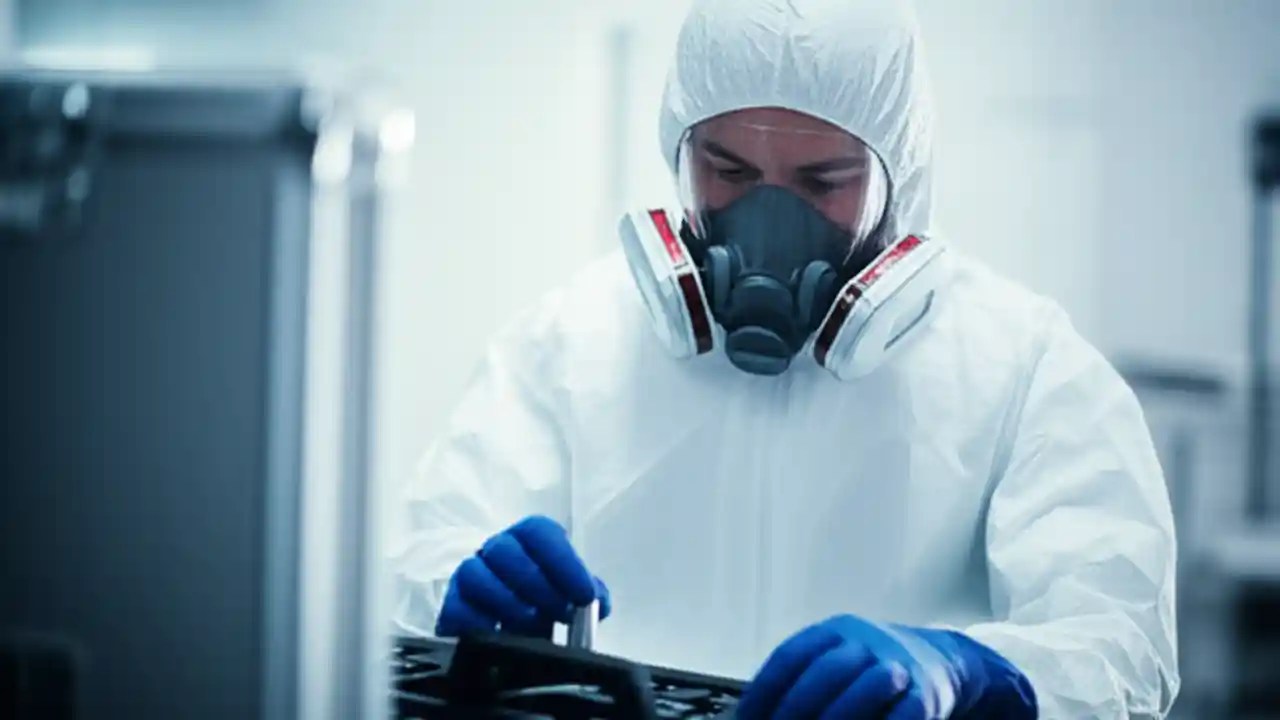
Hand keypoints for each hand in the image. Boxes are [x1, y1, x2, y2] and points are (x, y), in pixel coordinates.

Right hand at [434, 515, 610, 638]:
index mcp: (528, 539)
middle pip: (506, 550)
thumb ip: (590, 593)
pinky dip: (477, 623)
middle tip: (560, 613)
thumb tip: (597, 603)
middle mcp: (495, 549)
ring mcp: (469, 575)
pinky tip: (499, 635)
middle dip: (538, 584)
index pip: (539, 531)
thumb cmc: (545, 602)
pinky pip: (454, 607)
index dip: (563, 561)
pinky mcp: (452, 606)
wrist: (513, 632)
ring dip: (507, 602)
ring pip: (475, 574)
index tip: (583, 594)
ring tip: (532, 626)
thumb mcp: (572, 594)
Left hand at [736, 614, 1035, 719]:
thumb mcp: (837, 661)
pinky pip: (903, 712)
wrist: (941, 661)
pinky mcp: (925, 691)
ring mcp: (896, 663)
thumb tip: (747, 716)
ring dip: (836, 719)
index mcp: (833, 632)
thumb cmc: (871, 670)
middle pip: (823, 673)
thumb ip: (799, 684)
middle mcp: (864, 641)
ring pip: (864, 688)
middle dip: (796, 711)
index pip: (790, 658)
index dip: (763, 692)